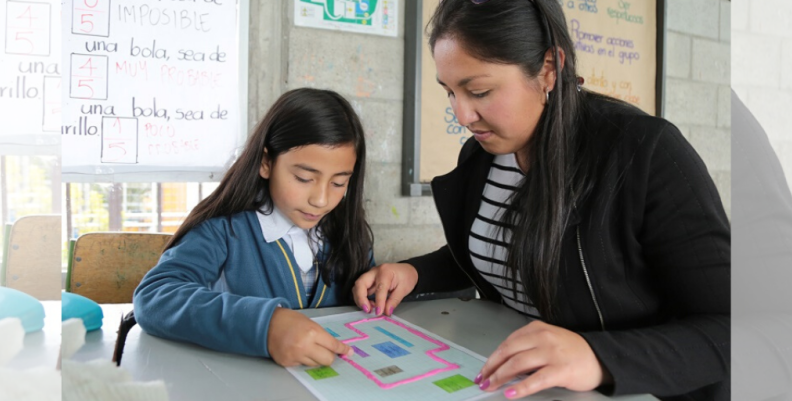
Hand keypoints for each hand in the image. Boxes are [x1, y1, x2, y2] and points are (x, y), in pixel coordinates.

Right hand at [267, 307, 352, 366]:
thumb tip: (335, 347)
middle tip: (327, 351)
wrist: (268, 324)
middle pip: (328, 360)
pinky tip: (297, 350)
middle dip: (330, 356)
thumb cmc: (291, 320)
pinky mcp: (288, 363)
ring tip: (308, 348)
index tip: (349, 352)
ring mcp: (296, 356)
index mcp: (313, 333)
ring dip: (316, 358)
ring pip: (316, 364)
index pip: (333, 346)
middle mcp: (305, 346)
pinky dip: (303, 359)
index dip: (343, 350)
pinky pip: (303, 365)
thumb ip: (322, 336)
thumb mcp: (310, 323)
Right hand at [352, 263, 417, 316]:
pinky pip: (361, 289)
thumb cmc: (407, 277)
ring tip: (370, 308)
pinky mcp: (369, 280)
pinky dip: (362, 298)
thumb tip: (386, 312)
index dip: (378, 302)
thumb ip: (394, 300)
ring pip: (358, 286)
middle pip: (360, 283)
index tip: (378, 313)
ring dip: (360, 299)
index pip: (379, 288)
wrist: (407, 270)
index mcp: (385, 272)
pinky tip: (370, 304)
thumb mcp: (404, 289)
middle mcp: (374, 272)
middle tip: (367, 310)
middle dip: (360, 298)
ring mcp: (370, 275)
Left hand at [476, 320, 611, 398]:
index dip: (492, 358)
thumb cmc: (571, 351)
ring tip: (491, 386)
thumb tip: (504, 365)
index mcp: (537, 329)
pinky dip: (521, 387)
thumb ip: (527, 347)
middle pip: (508, 352)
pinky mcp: (561, 370)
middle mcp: (542, 338)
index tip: (483, 370)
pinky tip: (510, 393)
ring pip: (518, 364)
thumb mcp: (547, 341)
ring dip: (501, 377)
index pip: (507, 343)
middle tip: (483, 380)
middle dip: (492, 368)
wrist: (600, 357)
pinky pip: (536, 380)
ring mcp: (551, 353)